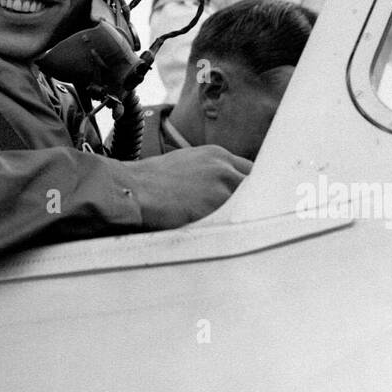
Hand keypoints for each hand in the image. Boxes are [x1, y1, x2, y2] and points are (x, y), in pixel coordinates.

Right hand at [122, 146, 251, 229]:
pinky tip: (229, 237)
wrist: (131, 190)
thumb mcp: (185, 166)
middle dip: (257, 203)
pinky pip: (240, 220)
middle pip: (259, 186)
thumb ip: (210, 174)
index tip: (254, 204)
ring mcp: (223, 185)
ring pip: (253, 204)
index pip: (251, 172)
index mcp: (216, 155)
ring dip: (248, 218)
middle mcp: (223, 166)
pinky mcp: (218, 205)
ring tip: (241, 234)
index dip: (254, 190)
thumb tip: (222, 191)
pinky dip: (237, 229)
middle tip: (257, 222)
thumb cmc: (150, 183)